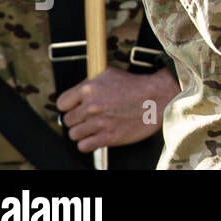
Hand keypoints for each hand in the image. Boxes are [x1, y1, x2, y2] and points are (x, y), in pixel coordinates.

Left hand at [56, 67, 177, 151]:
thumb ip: (89, 84)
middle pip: (68, 120)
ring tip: (94, 127)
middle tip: (89, 117)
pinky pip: (84, 146)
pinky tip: (97, 136)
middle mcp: (92, 106)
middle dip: (77, 119)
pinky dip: (88, 143)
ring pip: (74, 134)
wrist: (158, 97)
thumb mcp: (109, 74)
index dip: (69, 106)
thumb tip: (74, 96)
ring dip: (83, 132)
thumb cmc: (135, 85)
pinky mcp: (109, 137)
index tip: (75, 108)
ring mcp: (100, 122)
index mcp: (89, 89)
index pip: (62, 103)